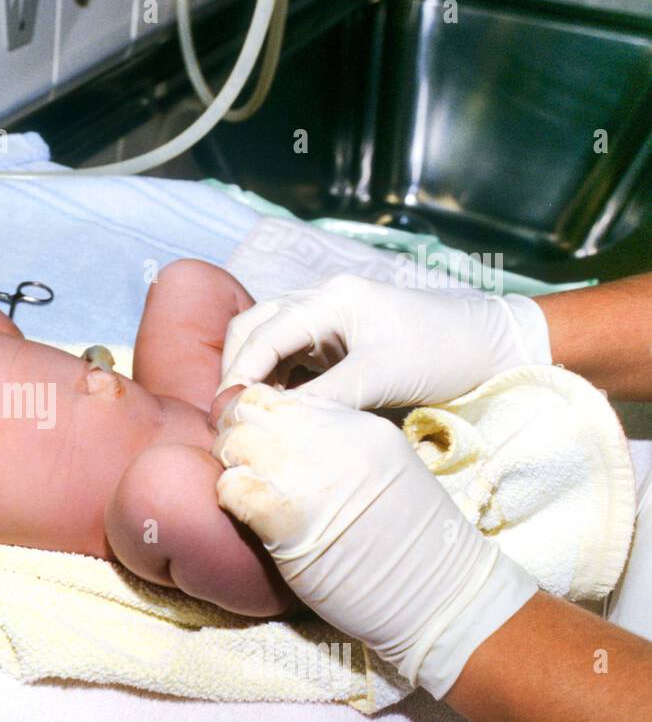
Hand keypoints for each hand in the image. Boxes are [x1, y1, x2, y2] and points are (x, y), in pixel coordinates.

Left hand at [212, 384, 537, 696]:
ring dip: (230, 465)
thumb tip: (283, 438)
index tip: (259, 443)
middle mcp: (331, 439)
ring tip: (247, 491)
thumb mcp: (385, 468)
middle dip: (236, 433)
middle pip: (250, 408)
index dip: (258, 416)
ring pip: (234, 441)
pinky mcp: (285, 517)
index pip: (282, 397)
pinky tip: (250, 516)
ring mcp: (307, 474)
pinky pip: (231, 486)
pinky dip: (230, 499)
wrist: (443, 595)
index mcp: (356, 425)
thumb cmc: (415, 544)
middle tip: (243, 465)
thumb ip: (336, 445)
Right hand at [218, 274, 552, 408]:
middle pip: (253, 329)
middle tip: (226, 416)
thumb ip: (325, 399)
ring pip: (268, 344)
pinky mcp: (337, 343)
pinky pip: (290, 359)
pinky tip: (275, 411)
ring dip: (252, 378)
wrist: (495, 347)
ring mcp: (328, 321)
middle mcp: (322, 301)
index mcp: (332, 298)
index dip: (238, 373)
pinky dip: (275, 383)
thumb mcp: (383, 378)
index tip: (225, 412)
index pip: (263, 333)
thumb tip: (275, 423)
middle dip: (235, 370)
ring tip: (247, 417)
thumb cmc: (445, 353)